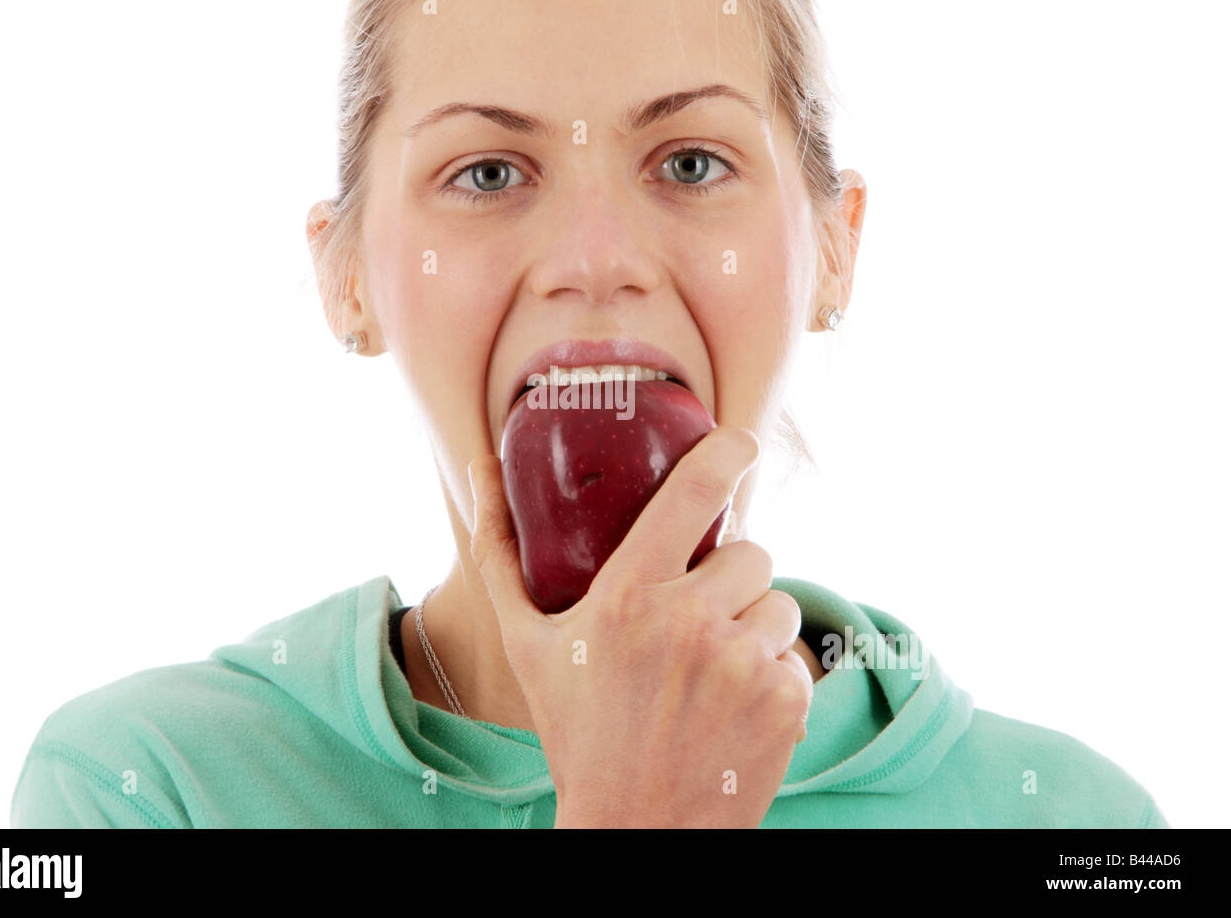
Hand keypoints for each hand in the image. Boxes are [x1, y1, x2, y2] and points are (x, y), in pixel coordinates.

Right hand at [468, 425, 813, 827]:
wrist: (634, 830)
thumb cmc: (577, 733)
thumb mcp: (527, 646)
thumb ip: (500, 556)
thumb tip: (479, 474)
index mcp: (628, 598)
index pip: (693, 493)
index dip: (726, 452)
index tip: (740, 442)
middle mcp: (691, 623)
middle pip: (750, 552)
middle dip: (729, 579)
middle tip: (697, 619)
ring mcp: (743, 664)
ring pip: (778, 602)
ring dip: (752, 626)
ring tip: (711, 670)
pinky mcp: (784, 702)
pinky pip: (794, 656)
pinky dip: (771, 675)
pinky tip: (732, 707)